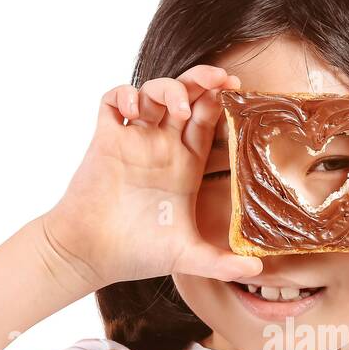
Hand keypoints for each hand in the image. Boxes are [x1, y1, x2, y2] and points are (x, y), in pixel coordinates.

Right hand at [41, 65, 262, 290]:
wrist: (91, 255)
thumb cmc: (137, 254)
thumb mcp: (187, 256)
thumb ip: (221, 262)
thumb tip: (257, 271)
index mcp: (185, 164)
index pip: (207, 120)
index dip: (221, 101)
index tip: (236, 91)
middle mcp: (161, 147)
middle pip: (185, 96)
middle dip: (201, 80)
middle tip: (219, 77)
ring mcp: (133, 141)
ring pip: (152, 92)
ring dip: (167, 88)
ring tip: (178, 109)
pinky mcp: (106, 140)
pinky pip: (112, 101)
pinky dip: (123, 94)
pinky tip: (132, 108)